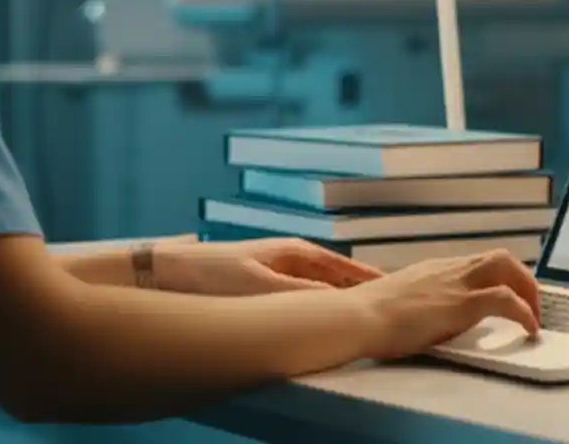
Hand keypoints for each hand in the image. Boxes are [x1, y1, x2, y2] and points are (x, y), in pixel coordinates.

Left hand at [155, 238, 383, 296]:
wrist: (174, 271)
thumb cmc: (215, 274)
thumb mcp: (261, 287)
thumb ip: (299, 295)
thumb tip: (335, 304)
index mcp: (296, 252)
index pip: (344, 266)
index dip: (369, 278)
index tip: (394, 287)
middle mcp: (292, 258)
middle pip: (337, 276)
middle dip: (362, 288)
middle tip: (390, 303)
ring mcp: (280, 270)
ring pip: (322, 287)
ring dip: (342, 297)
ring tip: (366, 311)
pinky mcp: (266, 285)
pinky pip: (305, 296)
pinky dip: (321, 305)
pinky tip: (325, 317)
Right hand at [349, 249, 541, 360]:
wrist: (358, 317)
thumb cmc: (367, 317)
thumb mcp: (398, 301)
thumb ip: (416, 302)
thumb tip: (420, 316)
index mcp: (434, 269)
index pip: (477, 262)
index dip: (500, 278)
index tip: (509, 298)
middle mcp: (449, 269)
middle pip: (500, 257)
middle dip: (522, 279)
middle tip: (530, 308)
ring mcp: (457, 283)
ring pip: (508, 266)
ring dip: (529, 291)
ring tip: (534, 318)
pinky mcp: (462, 303)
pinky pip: (507, 299)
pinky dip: (525, 312)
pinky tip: (529, 330)